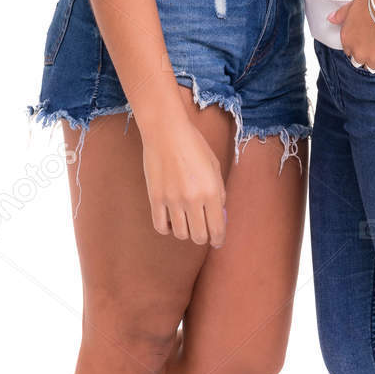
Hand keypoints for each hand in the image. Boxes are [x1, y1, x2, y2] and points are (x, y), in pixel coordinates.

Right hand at [141, 115, 226, 246]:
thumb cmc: (194, 146)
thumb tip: (219, 215)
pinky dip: (168, 228)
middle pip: (199, 236)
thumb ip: (219, 192)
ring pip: (181, 234)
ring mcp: (172, 200)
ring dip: (186, 232)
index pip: (217, 229)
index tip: (217, 241)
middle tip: (202, 231)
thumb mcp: (215, 167)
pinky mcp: (155, 198)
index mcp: (212, 191)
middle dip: (203, 237)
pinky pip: (161, 226)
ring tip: (186, 222)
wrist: (166, 131)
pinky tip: (171, 221)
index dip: (218, 240)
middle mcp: (193, 199)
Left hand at [327, 0, 374, 71]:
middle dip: (365, 54)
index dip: (356, 46)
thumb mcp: (353, 6)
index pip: (348, 51)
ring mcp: (374, 59)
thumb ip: (341, 15)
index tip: (364, 40)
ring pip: (372, 66)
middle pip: (358, 61)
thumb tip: (331, 18)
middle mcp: (358, 52)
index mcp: (347, 39)